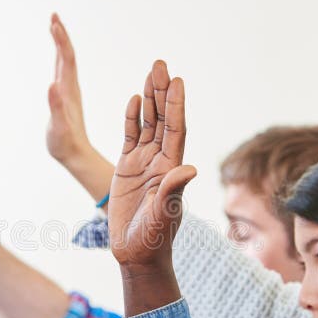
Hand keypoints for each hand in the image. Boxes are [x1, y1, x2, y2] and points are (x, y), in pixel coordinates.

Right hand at [46, 14, 90, 163]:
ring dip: (60, 43)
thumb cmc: (65, 144)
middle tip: (53, 15)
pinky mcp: (65, 98)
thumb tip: (52, 84)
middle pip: (67, 55)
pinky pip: (63, 72)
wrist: (76, 155)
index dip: (61, 39)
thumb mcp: (59, 126)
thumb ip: (56, 106)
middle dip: (60, 35)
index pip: (67, 58)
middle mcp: (71, 87)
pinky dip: (59, 58)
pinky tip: (57, 56)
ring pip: (66, 62)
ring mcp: (69, 92)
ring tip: (54, 28)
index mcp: (69, 90)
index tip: (55, 21)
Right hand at [108, 60, 196, 268]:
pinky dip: (132, 118)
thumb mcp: (163, 214)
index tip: (178, 81)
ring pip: (148, 124)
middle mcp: (160, 161)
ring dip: (149, 98)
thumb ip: (173, 191)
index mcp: (172, 169)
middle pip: (163, 119)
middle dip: (162, 92)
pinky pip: (130, 137)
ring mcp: (143, 163)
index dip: (176, 105)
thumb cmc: (154, 238)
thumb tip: (190, 168)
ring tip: (151, 72)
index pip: (175, 130)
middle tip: (161, 64)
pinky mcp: (126, 169)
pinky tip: (134, 100)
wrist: (136, 253)